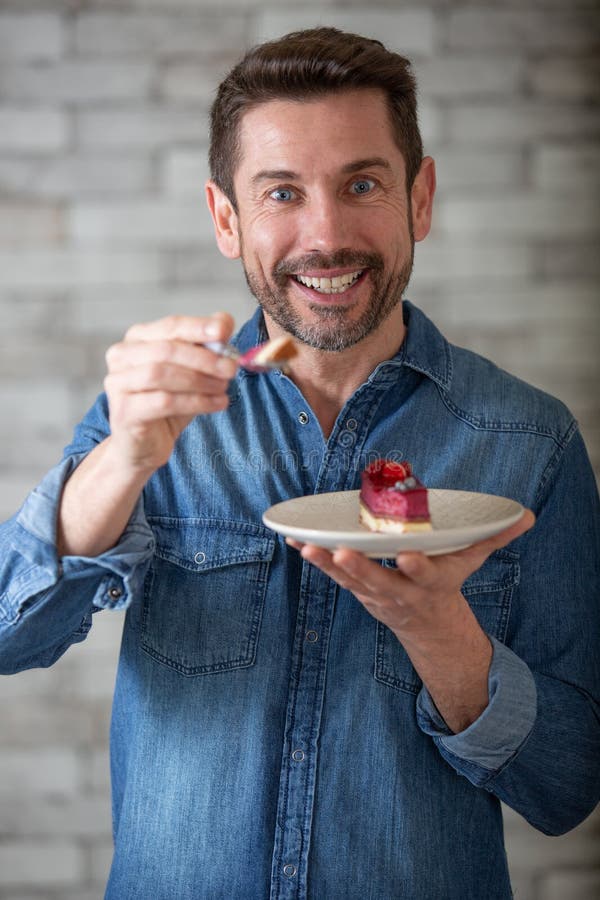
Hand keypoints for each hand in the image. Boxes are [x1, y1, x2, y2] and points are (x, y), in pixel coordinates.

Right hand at [104, 312, 236, 474]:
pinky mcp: (124, 411)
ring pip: (162, 375)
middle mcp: (122, 357)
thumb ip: (206, 346)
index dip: (198, 327)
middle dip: (204, 358)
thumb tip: (225, 321)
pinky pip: (163, 402)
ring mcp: (118, 384)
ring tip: (223, 388)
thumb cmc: (168, 405)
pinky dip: (195, 402)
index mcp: (138, 339)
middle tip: (231, 368)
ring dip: (199, 381)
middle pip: (166, 350)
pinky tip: (217, 404)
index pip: (170, 326)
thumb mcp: (191, 372)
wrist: (145, 446)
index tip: (224, 330)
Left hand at [288, 510, 534, 731]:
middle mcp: (400, 591)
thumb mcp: (472, 562)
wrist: (426, 625)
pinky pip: (332, 574)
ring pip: (349, 579)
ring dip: (327, 564)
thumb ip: (495, 537)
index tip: (407, 556)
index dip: (416, 567)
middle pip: (379, 580)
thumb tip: (526, 516)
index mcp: (430, 582)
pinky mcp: (356, 589)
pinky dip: (314, 559)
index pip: (424, 574)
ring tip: (308, 546)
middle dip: (361, 568)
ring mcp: (375, 593)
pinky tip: (294, 541)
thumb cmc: (447, 581)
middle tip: (344, 552)